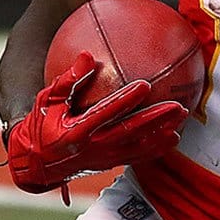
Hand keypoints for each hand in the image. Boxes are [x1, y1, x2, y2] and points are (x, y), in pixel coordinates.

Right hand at [5, 52, 188, 197]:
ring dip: (161, 134)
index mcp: (78, 130)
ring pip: (139, 146)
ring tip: (182, 120)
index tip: (145, 85)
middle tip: (177, 106)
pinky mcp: (110, 164)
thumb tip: (87, 55)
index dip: (125, 100)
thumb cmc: (42, 125)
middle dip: (155, 120)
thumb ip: (68, 80)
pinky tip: (173, 137)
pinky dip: (156, 148)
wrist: (36, 164)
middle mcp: (94, 146)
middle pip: (131, 132)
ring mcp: (104, 158)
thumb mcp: (47, 100)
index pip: (106, 113)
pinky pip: (137, 157)